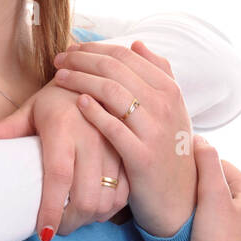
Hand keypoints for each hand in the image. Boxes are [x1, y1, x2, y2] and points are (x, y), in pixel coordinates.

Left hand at [0, 80, 130, 237]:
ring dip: (89, 219)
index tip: (43, 232)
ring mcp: (115, 146)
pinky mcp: (129, 153)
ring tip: (73, 220)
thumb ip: (7, 128)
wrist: (97, 76)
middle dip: (70, 222)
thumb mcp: (31, 108)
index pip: (58, 176)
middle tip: (56, 229)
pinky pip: (124, 193)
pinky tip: (94, 210)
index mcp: (63, 128)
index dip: (51, 209)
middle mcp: (93, 137)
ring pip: (107, 200)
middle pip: (86, 196)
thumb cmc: (57, 97)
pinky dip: (109, 209)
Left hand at [51, 39, 195, 236]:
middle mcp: (164, 105)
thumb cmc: (168, 149)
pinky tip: (77, 103)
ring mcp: (154, 130)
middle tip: (59, 59)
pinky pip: (113, 128)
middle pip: (116, 68)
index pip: (126, 55)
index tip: (72, 49)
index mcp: (169, 89)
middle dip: (82, 59)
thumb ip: (158, 74)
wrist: (181, 197)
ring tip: (59, 77)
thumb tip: (137, 43)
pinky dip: (94, 112)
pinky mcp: (142, 156)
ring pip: (113, 91)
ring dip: (81, 79)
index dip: (94, 48)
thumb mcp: (172, 109)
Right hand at [190, 135, 240, 240]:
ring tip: (189, 225)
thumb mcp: (209, 197)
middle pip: (226, 194)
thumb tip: (200, 140)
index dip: (197, 168)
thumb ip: (206, 164)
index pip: (223, 166)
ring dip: (210, 218)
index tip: (178, 175)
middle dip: (203, 194)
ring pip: (229, 220)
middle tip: (180, 201)